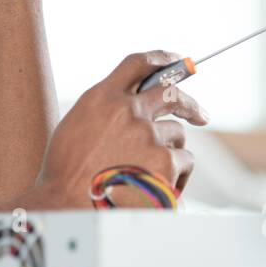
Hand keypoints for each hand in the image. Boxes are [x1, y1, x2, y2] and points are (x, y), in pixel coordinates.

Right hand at [36, 51, 208, 208]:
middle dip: (189, 104)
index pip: (138, 64)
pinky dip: (177, 176)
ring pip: (176, 135)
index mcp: (101, 98)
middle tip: (199, 114)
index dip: (161, 58)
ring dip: (170, 152)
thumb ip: (107, 114)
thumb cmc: (66, 176)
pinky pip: (184, 162)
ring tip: (150, 176)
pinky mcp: (164, 160)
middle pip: (171, 92)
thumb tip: (137, 113)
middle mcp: (127, 109)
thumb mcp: (77, 129)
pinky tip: (157, 190)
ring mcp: (147, 133)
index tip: (176, 60)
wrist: (66, 207)